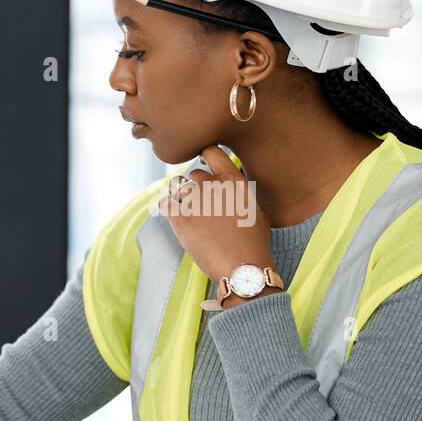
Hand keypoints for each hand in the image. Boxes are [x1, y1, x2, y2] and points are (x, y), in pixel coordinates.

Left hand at [157, 144, 273, 284]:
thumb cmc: (254, 243)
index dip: (205, 156)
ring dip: (180, 195)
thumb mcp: (256, 210)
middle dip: (196, 187)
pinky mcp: (180, 219)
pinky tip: (175, 216)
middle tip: (201, 204)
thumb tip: (231, 185)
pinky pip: (165, 204)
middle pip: (194, 174)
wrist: (243, 269)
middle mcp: (213, 186)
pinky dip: (168, 208)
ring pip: (177, 186)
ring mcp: (195, 202)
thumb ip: (240, 192)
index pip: (211, 151)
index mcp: (233, 180)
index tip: (204, 165)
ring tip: (188, 210)